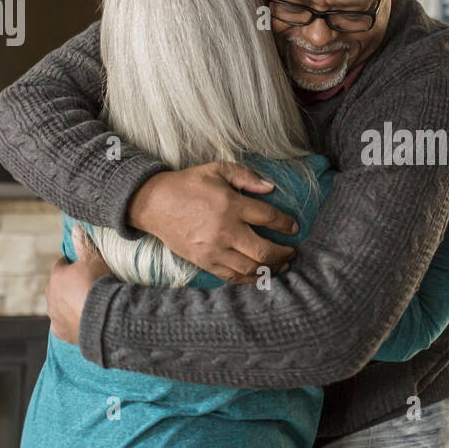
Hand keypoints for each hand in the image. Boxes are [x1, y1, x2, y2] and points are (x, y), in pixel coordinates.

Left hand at [47, 226, 111, 344]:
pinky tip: (82, 322)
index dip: (71, 265)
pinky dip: (70, 323)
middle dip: (67, 286)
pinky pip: (63, 326)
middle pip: (57, 288)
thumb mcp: (94, 259)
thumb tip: (75, 228)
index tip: (80, 265)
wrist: (101, 316)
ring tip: (85, 306)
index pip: (61, 266)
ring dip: (68, 305)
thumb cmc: (97, 283)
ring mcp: (55, 315)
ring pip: (59, 307)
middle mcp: (51, 296)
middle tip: (85, 286)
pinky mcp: (61, 332)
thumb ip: (83, 244)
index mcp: (56, 277)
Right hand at [125, 162, 299, 283]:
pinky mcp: (205, 262)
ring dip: (271, 268)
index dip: (286, 224)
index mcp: (231, 205)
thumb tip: (271, 188)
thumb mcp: (217, 170)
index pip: (269, 218)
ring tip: (282, 265)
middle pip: (264, 250)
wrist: (154, 204)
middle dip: (284, 253)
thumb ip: (246, 176)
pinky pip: (233, 276)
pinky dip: (250, 278)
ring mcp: (215, 249)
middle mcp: (225, 230)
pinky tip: (260, 274)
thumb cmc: (188, 184)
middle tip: (292, 252)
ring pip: (251, 267)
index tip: (294, 228)